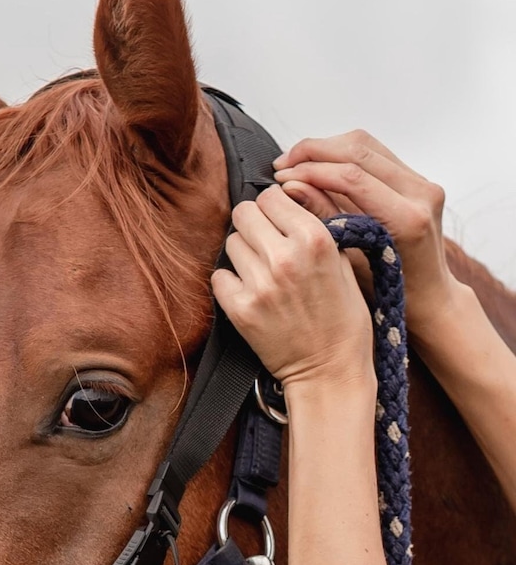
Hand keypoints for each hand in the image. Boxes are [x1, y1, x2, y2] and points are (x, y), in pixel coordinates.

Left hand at [212, 186, 372, 391]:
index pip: (271, 196)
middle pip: (244, 213)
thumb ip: (319, 225)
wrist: (330, 370)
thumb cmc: (344, 318)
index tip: (277, 221)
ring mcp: (260, 284)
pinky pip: (219, 276)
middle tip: (265, 243)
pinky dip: (230, 283)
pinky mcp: (240, 309)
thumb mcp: (345, 263)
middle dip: (253, 224)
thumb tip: (292, 195)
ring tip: (262, 272)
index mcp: (315, 239)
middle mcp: (285, 257)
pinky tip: (250, 292)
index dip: (273, 207)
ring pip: (231, 243)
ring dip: (243, 254)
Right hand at [273, 130, 459, 344]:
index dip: (311, 171)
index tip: (282, 178)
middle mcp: (420, 194)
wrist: (429, 297)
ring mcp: (423, 184)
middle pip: (359, 150)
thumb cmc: (389, 292)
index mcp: (406, 219)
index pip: (351, 177)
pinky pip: (375, 154)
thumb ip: (323, 217)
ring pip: (366, 144)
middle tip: (283, 164)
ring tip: (296, 162)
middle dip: (314, 151)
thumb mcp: (348, 262)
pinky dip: (342, 154)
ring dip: (326, 148)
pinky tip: (319, 166)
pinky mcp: (418, 180)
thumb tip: (291, 187)